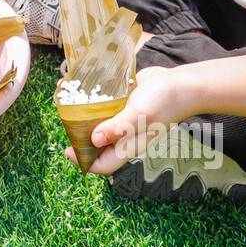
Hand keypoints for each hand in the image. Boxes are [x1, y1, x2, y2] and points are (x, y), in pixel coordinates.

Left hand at [65, 65, 198, 173]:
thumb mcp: (139, 115)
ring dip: (82, 115)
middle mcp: (123, 135)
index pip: (103, 164)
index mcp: (128, 145)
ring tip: (67, 100)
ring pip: (98, 123)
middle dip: (79, 136)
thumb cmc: (164, 102)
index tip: (67, 150)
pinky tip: (81, 87)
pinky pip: (104, 106)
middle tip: (64, 121)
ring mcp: (123, 119)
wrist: (181, 82)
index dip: (84, 161)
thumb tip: (94, 140)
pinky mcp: (123, 103)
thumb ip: (117, 127)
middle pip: (96, 144)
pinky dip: (92, 99)